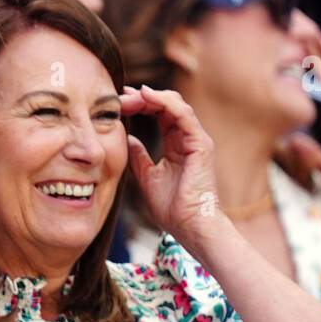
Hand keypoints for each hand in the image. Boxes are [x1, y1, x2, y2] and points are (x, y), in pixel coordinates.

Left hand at [121, 85, 227, 252]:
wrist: (190, 226)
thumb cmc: (172, 208)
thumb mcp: (146, 178)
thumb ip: (138, 157)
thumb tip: (128, 139)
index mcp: (177, 145)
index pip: (160, 114)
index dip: (140, 105)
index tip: (119, 103)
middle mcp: (189, 138)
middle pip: (167, 104)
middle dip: (142, 97)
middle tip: (120, 96)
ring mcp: (197, 140)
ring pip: (176, 104)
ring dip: (151, 97)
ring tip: (129, 95)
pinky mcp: (201, 145)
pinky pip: (183, 115)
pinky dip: (165, 102)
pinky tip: (147, 97)